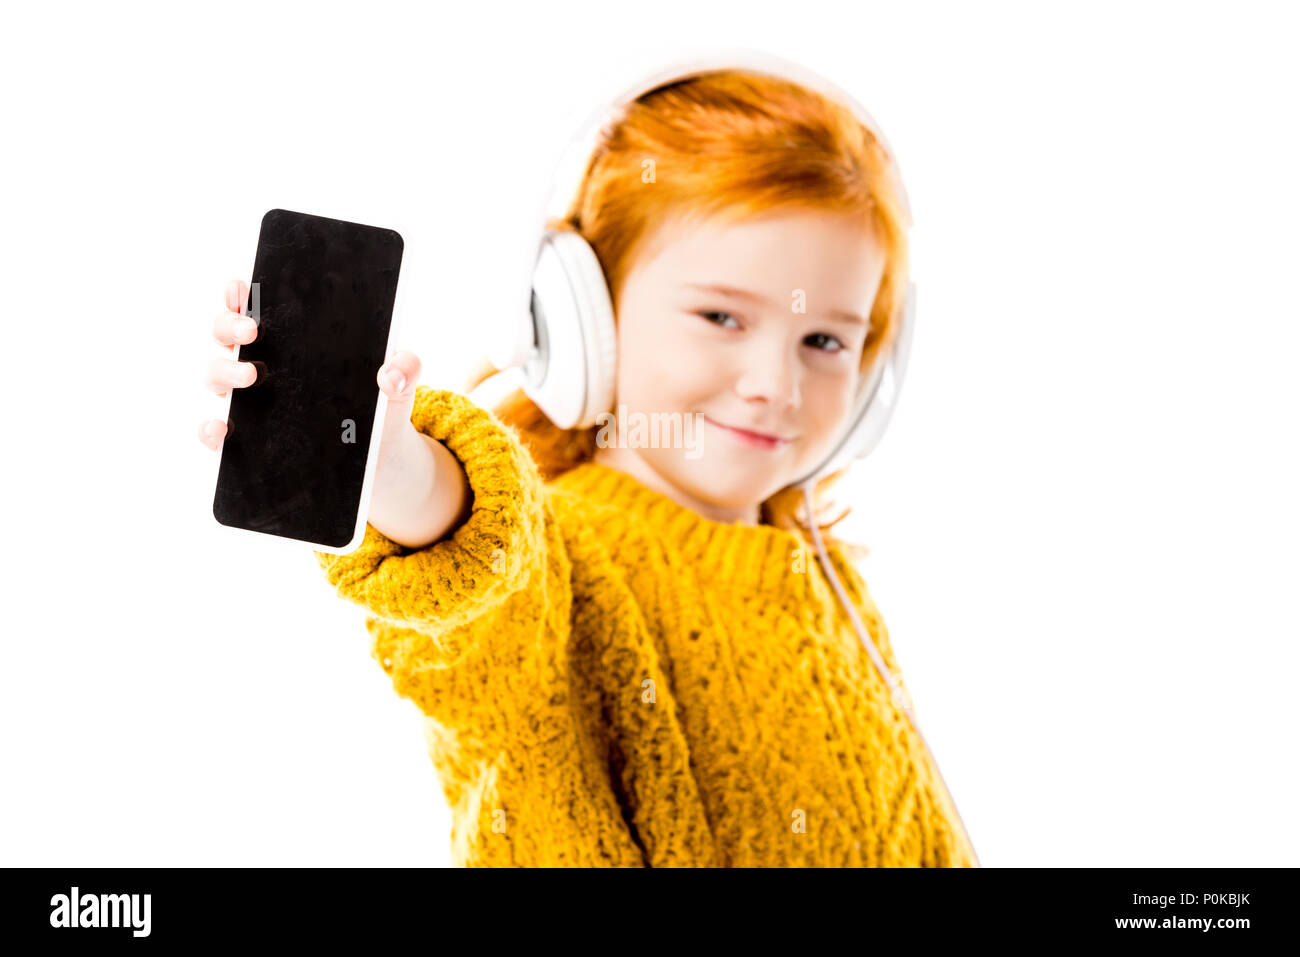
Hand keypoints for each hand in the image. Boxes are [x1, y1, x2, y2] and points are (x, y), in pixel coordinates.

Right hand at [198, 279, 423, 460]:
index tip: (241, 288)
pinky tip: (222, 431)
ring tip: (250, 375)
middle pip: (224, 332)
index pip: (253, 304)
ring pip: (213, 374)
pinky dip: (210, 430)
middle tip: (252, 332)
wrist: (381, 456)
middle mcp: (262, 362)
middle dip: (227, 325)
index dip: (238, 292)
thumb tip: (390, 374)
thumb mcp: (399, 381)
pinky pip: (215, 431)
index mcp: (292, 338)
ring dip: (221, 371)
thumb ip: (405, 366)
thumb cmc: (380, 406)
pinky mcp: (249, 438)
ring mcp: (251, 400)